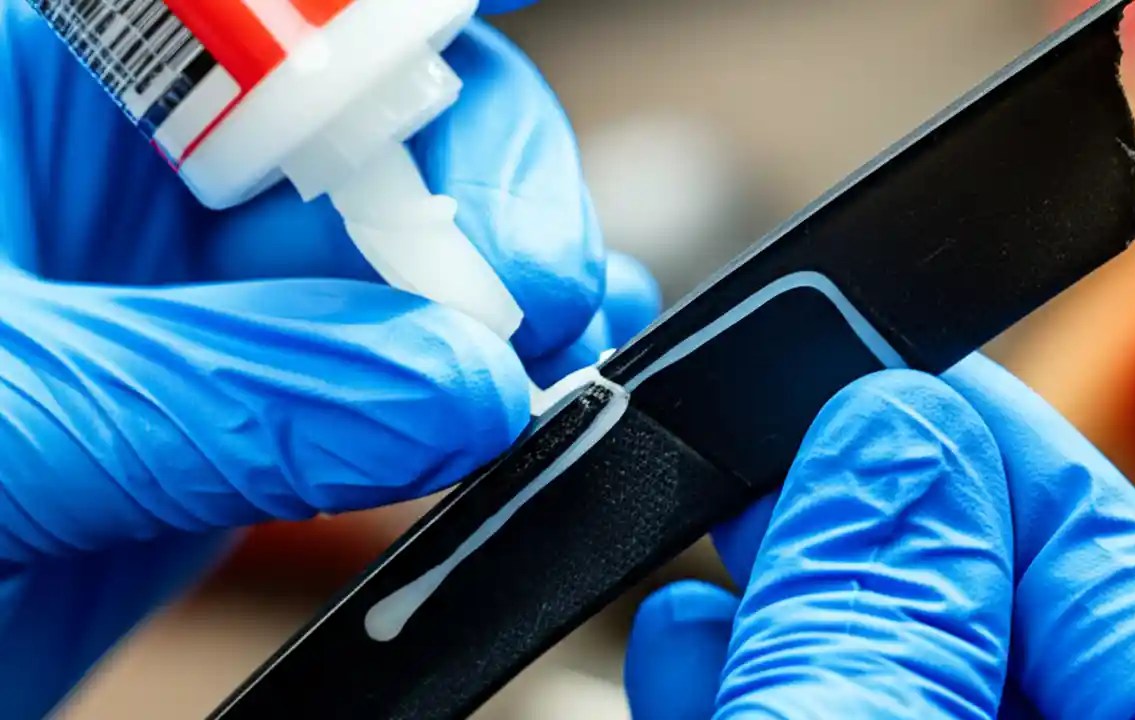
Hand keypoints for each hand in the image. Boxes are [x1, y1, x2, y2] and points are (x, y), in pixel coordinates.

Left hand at [0, 1, 658, 715]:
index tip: (516, 3)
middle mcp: (127, 157)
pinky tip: (531, 388)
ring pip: (403, 231)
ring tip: (560, 341)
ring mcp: (191, 278)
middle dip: (476, 172)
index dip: (395, 5)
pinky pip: (387, 352)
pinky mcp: (232, 389)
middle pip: (367, 97)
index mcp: (40, 71)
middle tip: (530, 286)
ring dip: (503, 277)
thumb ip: (229, 398)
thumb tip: (464, 381)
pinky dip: (477, 374)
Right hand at [625, 356, 1134, 718]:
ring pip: (902, 675)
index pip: (1112, 565)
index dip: (988, 445)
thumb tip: (887, 437)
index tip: (876, 366)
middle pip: (995, 610)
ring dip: (790, 596)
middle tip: (771, 432)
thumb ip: (887, 631)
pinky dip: (759, 685)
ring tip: (708, 524)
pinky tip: (689, 643)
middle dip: (866, 511)